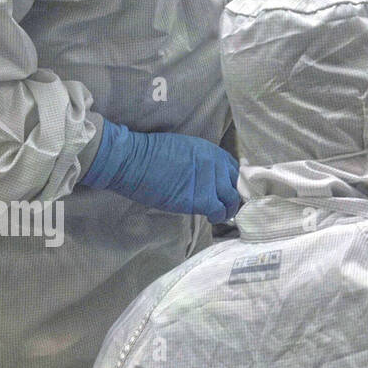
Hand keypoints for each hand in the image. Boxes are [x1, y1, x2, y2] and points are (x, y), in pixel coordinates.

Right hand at [81, 121, 241, 220]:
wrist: (132, 161)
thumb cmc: (150, 156)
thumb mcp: (185, 149)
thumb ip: (202, 162)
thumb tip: (210, 177)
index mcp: (211, 151)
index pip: (235, 170)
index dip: (233, 183)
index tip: (228, 192)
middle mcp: (215, 164)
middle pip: (235, 185)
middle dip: (233, 198)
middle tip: (226, 207)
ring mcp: (208, 181)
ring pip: (230, 200)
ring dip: (227, 209)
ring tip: (218, 214)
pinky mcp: (198, 198)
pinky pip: (216, 210)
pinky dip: (216, 216)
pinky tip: (210, 218)